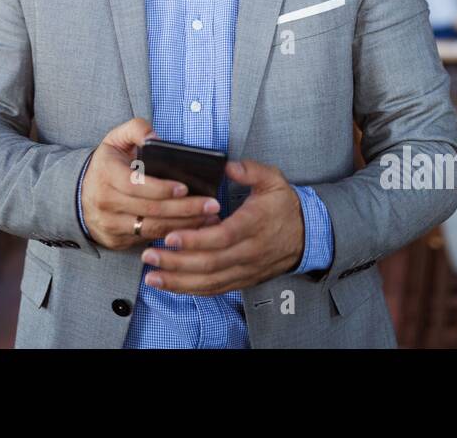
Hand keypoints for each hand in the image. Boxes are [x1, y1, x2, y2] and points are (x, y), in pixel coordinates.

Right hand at [81, 118, 221, 249]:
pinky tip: (194, 230)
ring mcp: (110, 224)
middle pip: (150, 210)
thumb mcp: (115, 140)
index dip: (162, 188)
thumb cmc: (106, 165)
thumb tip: (156, 136)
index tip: (185, 187)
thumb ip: (136, 129)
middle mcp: (106, 202)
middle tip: (212, 205)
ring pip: (152, 229)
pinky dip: (173, 235)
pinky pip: (148, 240)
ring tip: (210, 218)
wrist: (78, 195)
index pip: (136, 185)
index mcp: (106, 175)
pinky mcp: (116, 240)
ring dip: (185, 225)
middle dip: (185, 209)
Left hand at [139, 159, 304, 294]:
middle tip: (149, 256)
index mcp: (254, 225)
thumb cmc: (284, 206)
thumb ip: (250, 170)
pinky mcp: (243, 280)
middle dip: (177, 262)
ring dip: (179, 281)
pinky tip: (171, 286)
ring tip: (152, 277)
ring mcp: (246, 269)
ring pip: (210, 281)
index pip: (222, 237)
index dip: (195, 239)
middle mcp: (249, 252)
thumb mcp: (273, 180)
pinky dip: (192, 290)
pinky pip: (215, 289)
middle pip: (210, 263)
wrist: (307, 235)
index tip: (170, 237)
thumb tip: (227, 166)